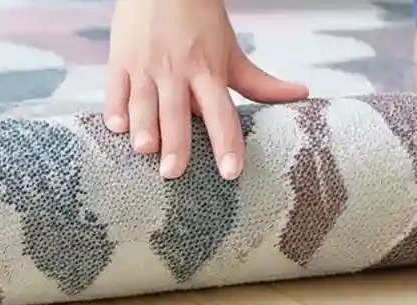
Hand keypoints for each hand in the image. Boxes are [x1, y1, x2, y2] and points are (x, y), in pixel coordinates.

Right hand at [104, 0, 308, 179]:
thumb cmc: (200, 20)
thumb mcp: (230, 50)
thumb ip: (258, 82)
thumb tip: (301, 94)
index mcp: (207, 69)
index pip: (221, 112)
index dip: (227, 143)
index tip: (231, 172)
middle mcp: (176, 70)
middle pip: (177, 113)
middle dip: (175, 144)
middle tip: (173, 173)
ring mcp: (145, 65)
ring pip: (143, 103)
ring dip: (143, 128)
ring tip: (144, 151)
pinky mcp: (120, 59)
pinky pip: (115, 89)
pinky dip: (115, 109)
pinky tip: (117, 128)